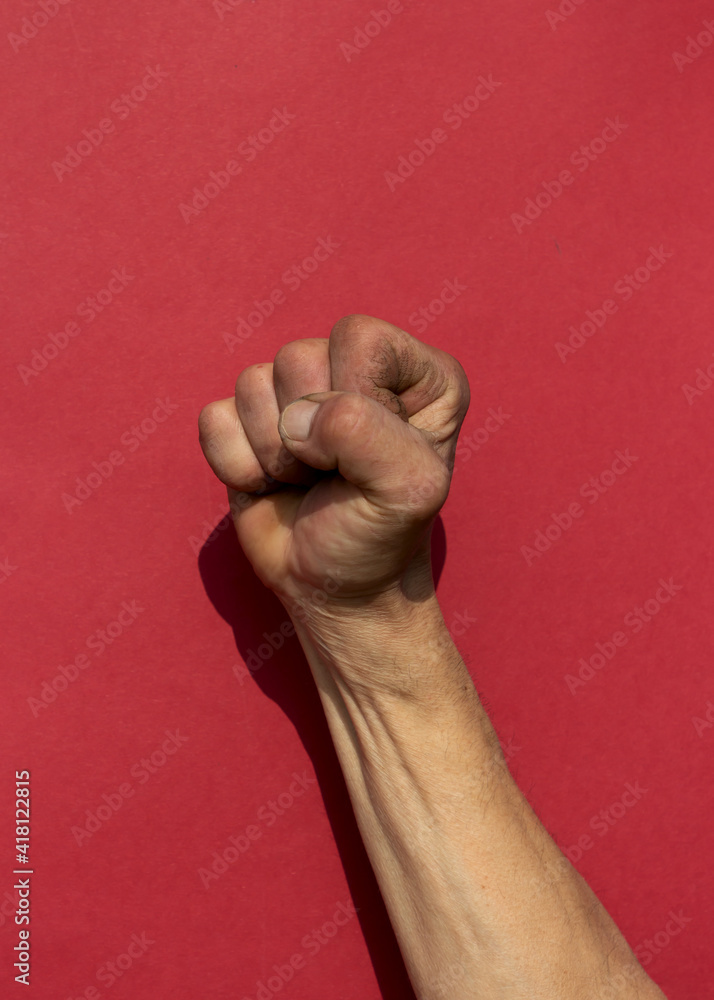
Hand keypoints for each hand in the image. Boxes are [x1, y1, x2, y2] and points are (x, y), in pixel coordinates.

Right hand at [198, 314, 469, 619]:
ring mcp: (299, 392)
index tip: (371, 456)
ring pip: (252, 382)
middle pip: (298, 355)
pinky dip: (237, 464)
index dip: (353, 398)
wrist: (337, 590)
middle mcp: (359, 370)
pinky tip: (271, 485)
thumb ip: (364, 433)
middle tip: (333, 475)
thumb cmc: (381, 538)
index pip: (359, 339)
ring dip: (275, 453)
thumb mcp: (406, 490)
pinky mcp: (247, 422)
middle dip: (310, 434)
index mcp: (419, 375)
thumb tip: (294, 420)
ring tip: (308, 481)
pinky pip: (214, 417)